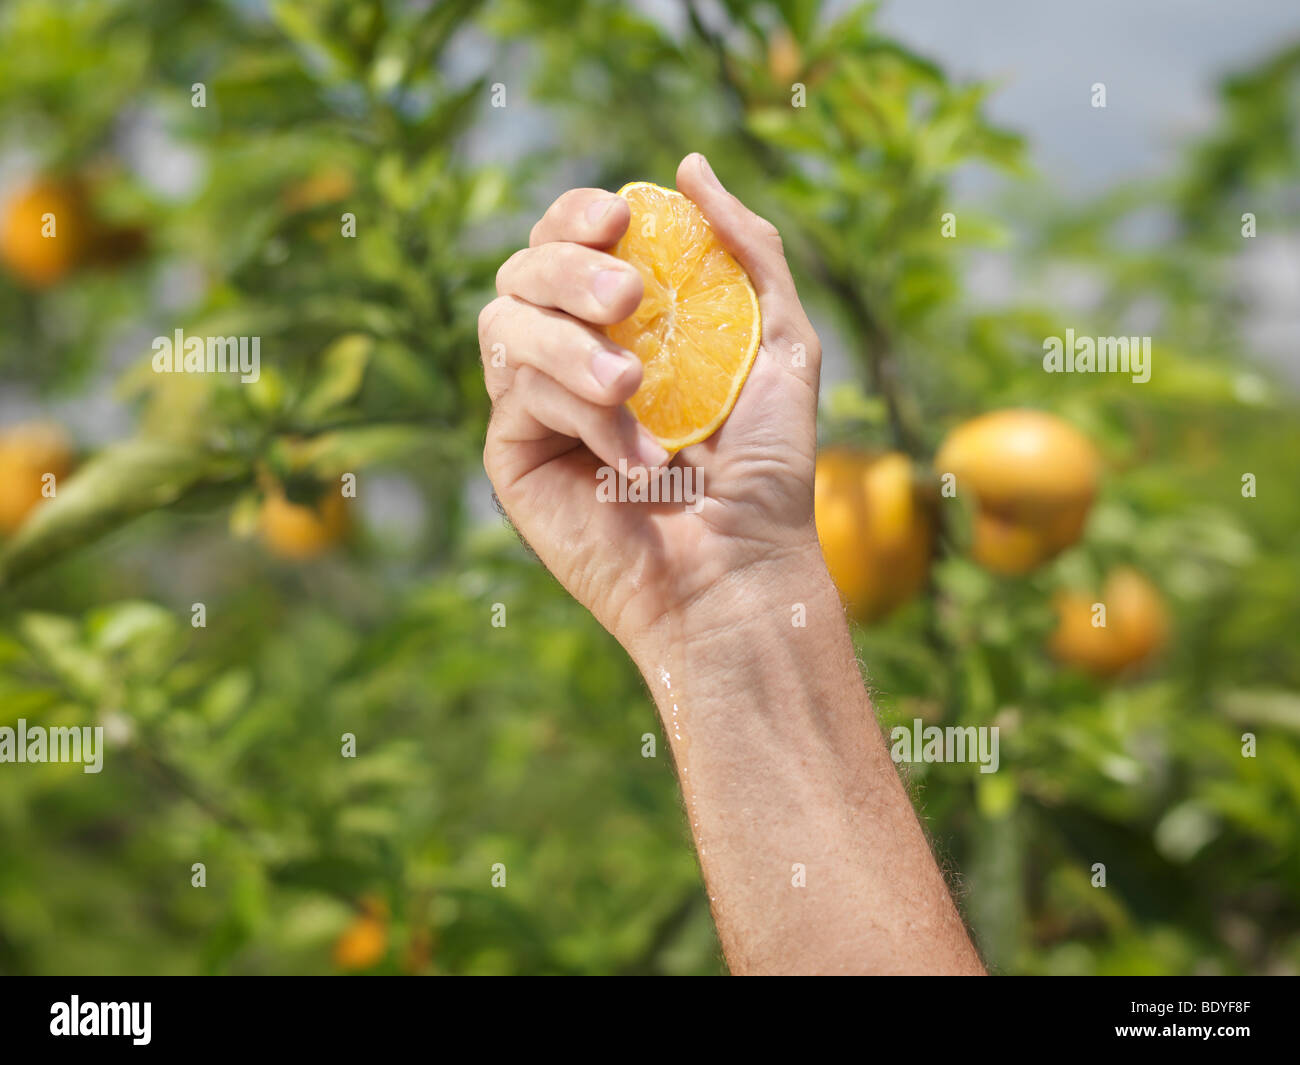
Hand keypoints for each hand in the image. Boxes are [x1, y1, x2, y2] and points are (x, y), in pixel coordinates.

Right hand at [480, 153, 824, 663]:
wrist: (742, 564)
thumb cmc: (767, 466)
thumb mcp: (781, 342)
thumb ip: (747, 250)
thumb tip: (690, 166)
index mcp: (623, 324)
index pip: (569, 242)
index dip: (577, 216)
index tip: (620, 217)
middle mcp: (571, 356)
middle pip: (523, 271)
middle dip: (568, 269)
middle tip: (629, 298)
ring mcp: (536, 407)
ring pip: (503, 324)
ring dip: (570, 343)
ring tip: (631, 385)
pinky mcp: (512, 457)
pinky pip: (518, 397)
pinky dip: (579, 412)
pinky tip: (636, 458)